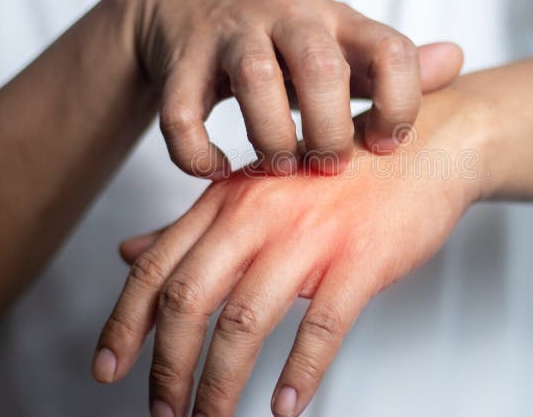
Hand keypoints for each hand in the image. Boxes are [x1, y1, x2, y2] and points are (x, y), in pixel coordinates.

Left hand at [92, 80, 484, 416]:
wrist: (426, 143)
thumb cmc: (342, 171)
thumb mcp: (258, 187)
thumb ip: (194, 225)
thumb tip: (129, 253)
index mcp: (230, 197)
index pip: (158, 267)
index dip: (124, 323)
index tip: (107, 370)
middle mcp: (259, 213)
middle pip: (190, 299)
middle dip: (168, 367)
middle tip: (162, 413)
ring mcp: (311, 234)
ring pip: (245, 321)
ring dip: (220, 384)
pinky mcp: (361, 257)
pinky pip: (321, 327)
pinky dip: (300, 374)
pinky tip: (286, 406)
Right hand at [105, 0, 460, 175]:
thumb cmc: (281, 29)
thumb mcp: (339, 36)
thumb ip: (391, 59)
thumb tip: (456, 60)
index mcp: (336, 19)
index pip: (391, 50)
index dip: (400, 105)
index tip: (384, 144)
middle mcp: (286, 17)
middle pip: (321, 68)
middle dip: (331, 132)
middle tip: (328, 167)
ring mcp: (230, 34)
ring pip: (255, 84)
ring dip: (273, 141)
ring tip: (281, 168)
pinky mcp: (180, 60)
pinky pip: (182, 115)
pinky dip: (198, 156)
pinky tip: (219, 171)